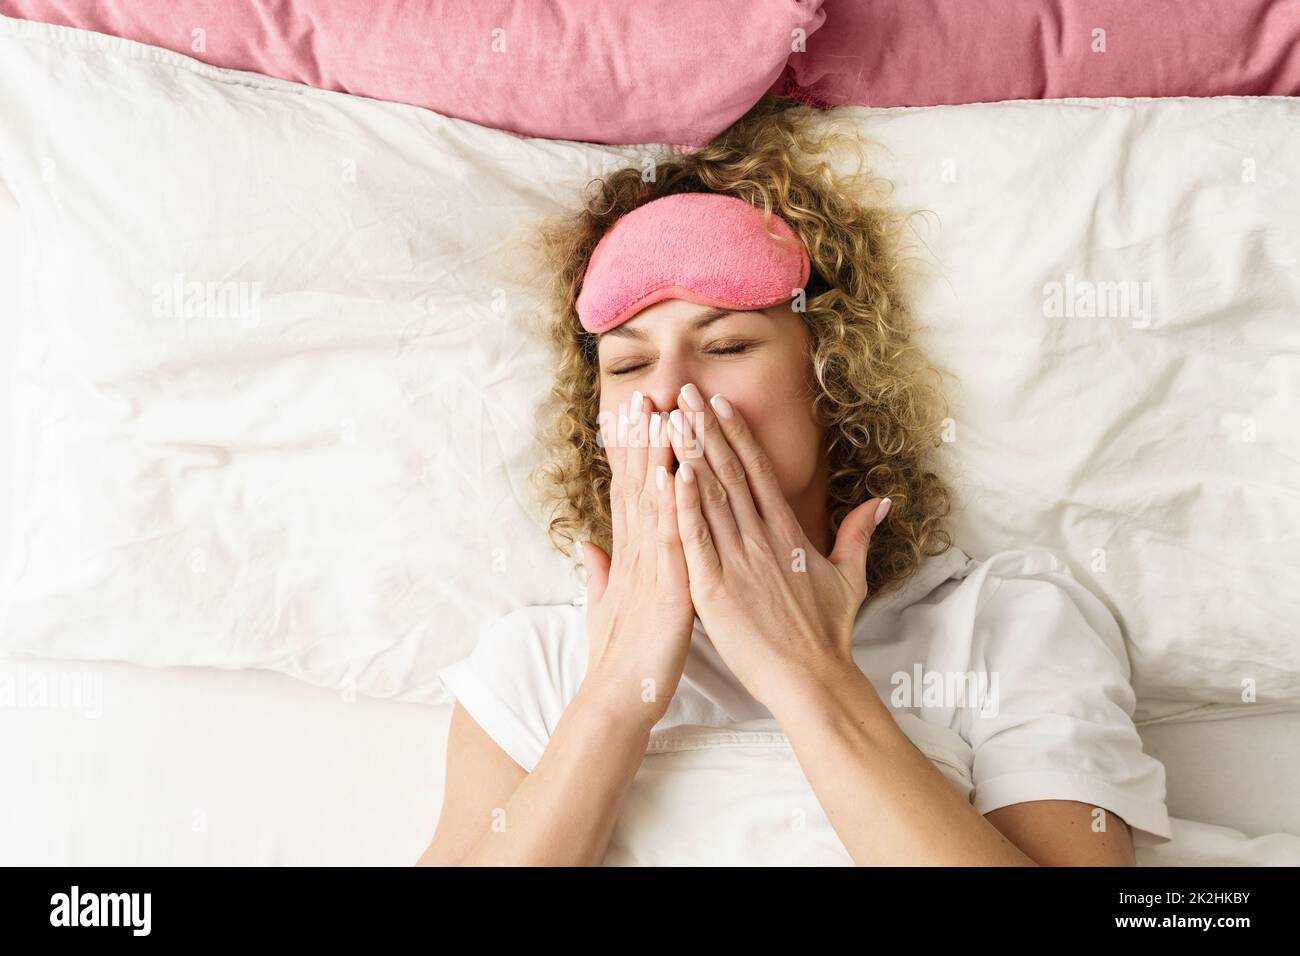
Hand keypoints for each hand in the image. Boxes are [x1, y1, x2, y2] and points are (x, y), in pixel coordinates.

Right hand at [579, 393, 694, 726]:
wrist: (618, 696)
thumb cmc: (618, 654)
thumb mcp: (608, 605)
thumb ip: (601, 572)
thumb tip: (590, 546)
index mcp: (628, 554)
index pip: (627, 492)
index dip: (629, 453)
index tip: (630, 414)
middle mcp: (634, 552)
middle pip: (635, 485)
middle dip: (638, 439)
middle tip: (641, 393)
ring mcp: (648, 567)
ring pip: (650, 501)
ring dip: (653, 456)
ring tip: (656, 414)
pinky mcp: (667, 588)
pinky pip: (672, 540)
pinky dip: (673, 505)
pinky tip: (676, 472)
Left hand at [663, 383, 890, 710]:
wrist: (813, 679)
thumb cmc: (827, 632)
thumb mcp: (849, 577)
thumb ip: (857, 534)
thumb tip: (881, 500)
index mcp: (786, 532)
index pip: (756, 470)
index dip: (735, 433)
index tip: (717, 402)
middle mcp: (760, 538)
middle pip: (729, 472)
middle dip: (703, 429)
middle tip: (682, 391)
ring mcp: (737, 561)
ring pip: (709, 497)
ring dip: (687, 455)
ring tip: (668, 418)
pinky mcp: (715, 589)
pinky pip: (696, 540)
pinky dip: (682, 507)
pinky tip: (670, 475)